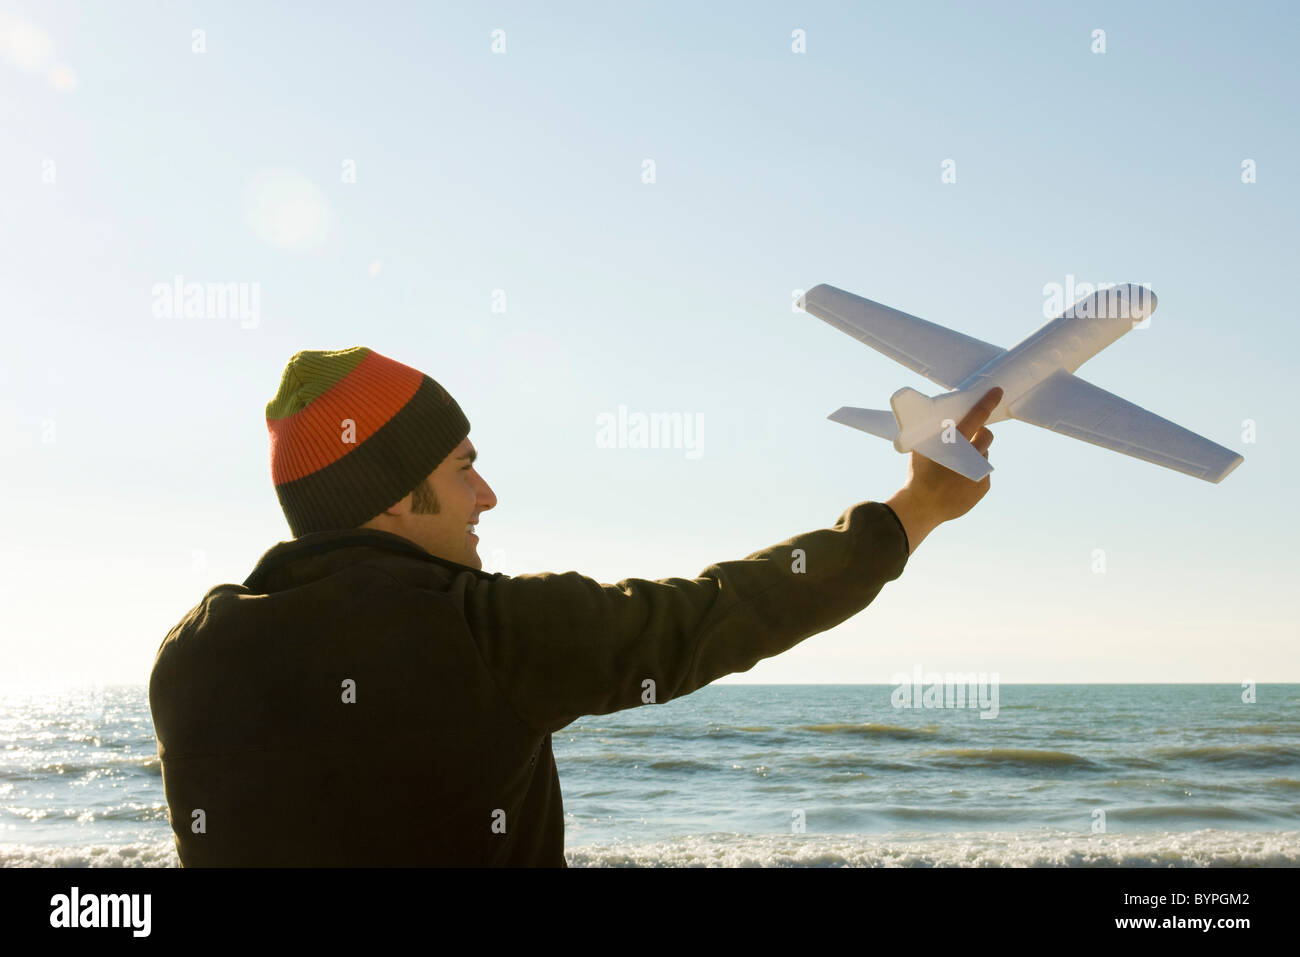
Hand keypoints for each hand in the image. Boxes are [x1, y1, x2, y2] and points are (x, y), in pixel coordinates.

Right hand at [885, 386, 1001, 554]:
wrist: (922, 505)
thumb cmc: (919, 474)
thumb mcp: (922, 447)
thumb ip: (935, 433)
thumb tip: (942, 421)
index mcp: (956, 441)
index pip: (977, 416)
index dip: (988, 401)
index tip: (997, 391)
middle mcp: (973, 455)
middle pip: (987, 436)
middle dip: (979, 435)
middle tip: (966, 441)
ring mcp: (981, 471)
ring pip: (984, 456)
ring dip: (974, 456)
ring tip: (955, 468)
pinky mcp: (984, 486)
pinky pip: (983, 475)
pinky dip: (974, 474)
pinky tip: (958, 482)